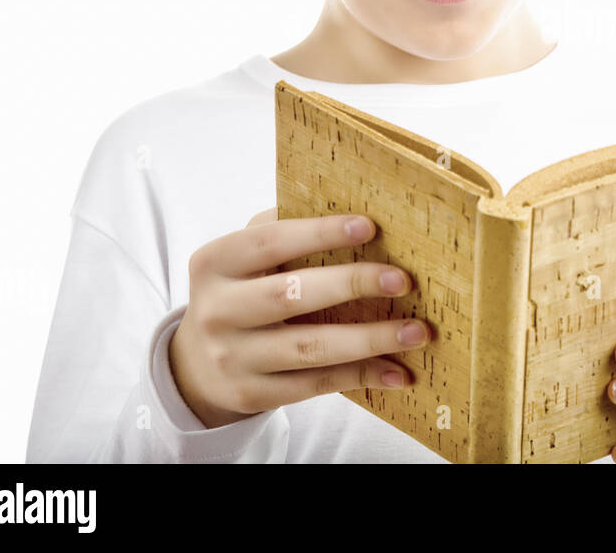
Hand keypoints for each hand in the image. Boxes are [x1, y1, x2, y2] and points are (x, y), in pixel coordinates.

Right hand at [169, 207, 429, 427]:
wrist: (197, 363)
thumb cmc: (243, 291)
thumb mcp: (245, 258)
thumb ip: (286, 234)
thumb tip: (363, 220)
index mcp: (215, 263)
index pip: (270, 242)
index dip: (319, 233)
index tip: (369, 226)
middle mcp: (216, 311)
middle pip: (291, 296)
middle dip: (352, 284)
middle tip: (403, 280)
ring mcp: (230, 358)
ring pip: (310, 347)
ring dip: (370, 339)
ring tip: (418, 332)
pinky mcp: (251, 395)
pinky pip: (315, 385)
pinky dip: (361, 376)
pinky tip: (398, 371)